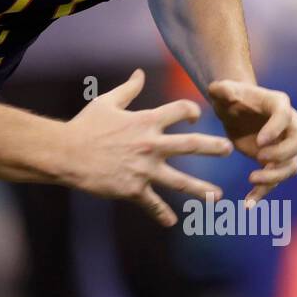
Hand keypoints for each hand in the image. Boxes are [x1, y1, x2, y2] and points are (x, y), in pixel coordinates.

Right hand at [64, 68, 233, 226]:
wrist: (66, 153)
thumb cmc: (86, 126)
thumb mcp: (107, 103)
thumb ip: (128, 90)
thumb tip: (140, 73)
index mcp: (145, 121)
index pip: (180, 111)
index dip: (191, 111)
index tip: (194, 117)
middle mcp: (150, 145)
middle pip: (190, 145)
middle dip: (213, 147)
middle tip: (229, 149)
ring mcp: (144, 169)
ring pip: (180, 181)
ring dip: (201, 189)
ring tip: (217, 197)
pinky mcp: (133, 189)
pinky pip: (153, 204)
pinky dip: (162, 215)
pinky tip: (172, 222)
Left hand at [207, 79, 296, 204]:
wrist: (234, 111)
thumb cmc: (231, 98)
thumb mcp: (222, 91)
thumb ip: (222, 89)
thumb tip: (222, 91)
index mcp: (279, 104)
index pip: (285, 116)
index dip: (276, 129)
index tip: (259, 141)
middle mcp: (290, 125)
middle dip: (283, 153)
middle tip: (259, 158)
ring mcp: (286, 145)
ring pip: (292, 165)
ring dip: (275, 175)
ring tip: (252, 180)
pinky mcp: (276, 162)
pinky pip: (276, 180)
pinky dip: (263, 192)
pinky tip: (248, 204)